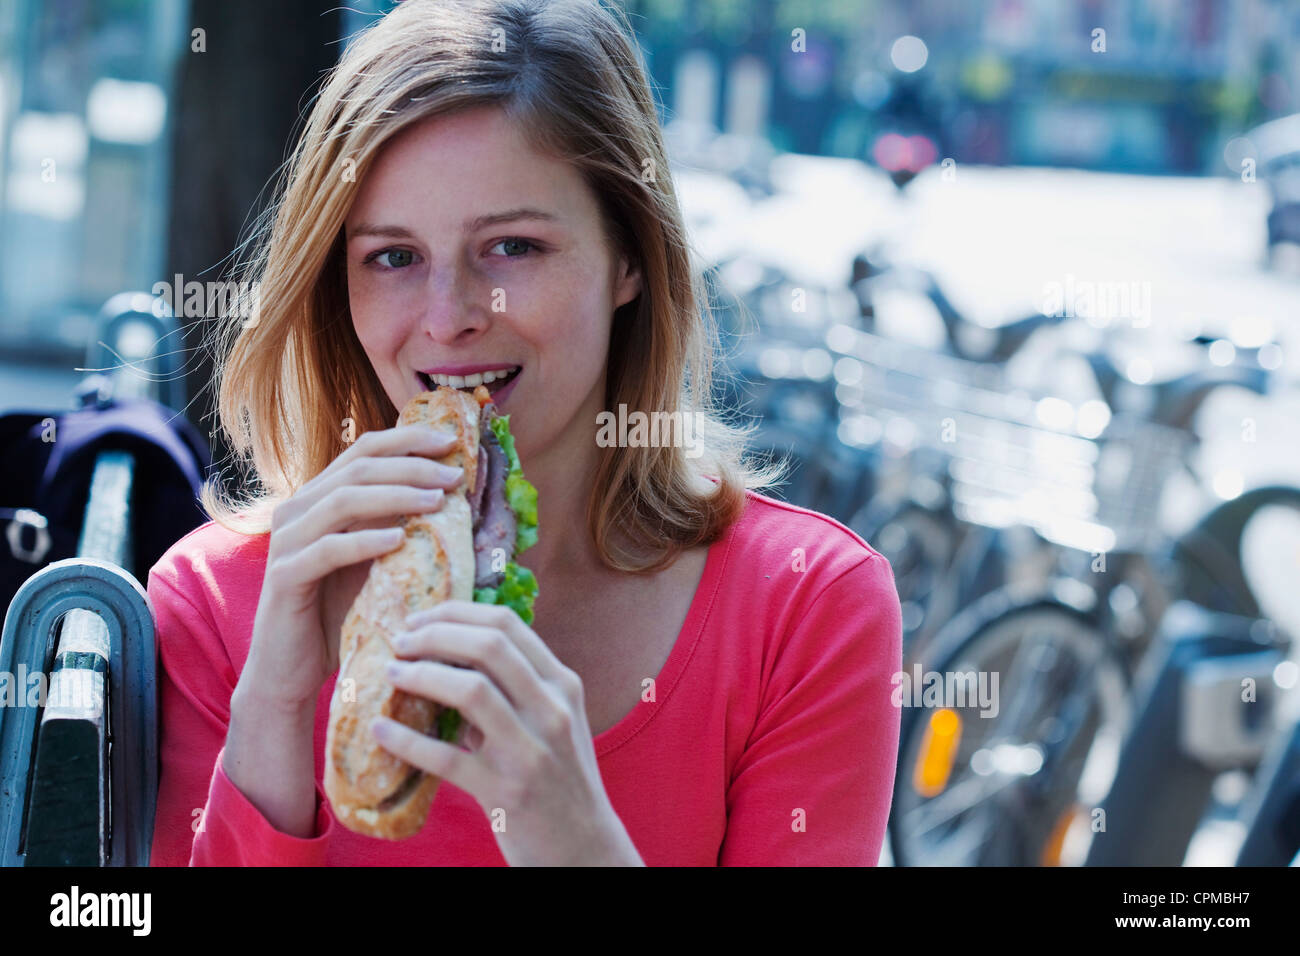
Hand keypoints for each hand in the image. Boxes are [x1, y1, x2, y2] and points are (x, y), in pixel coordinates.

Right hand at [239, 426, 464, 711]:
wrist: (292, 669)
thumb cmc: (339, 614)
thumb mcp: (374, 562)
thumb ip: (399, 526)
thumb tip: (456, 500)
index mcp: (319, 498)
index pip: (364, 450)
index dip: (407, 440)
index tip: (451, 442)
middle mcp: (298, 510)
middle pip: (358, 468)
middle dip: (411, 466)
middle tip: (454, 476)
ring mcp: (287, 541)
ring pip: (342, 500)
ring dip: (395, 496)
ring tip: (436, 501)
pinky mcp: (285, 576)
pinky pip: (327, 550)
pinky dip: (364, 541)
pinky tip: (398, 540)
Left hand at [373, 601, 643, 865]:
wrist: (584, 847)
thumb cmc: (560, 780)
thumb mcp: (553, 723)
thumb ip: (515, 689)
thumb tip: (449, 657)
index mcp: (562, 685)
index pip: (508, 624)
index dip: (457, 612)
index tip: (422, 617)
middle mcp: (552, 709)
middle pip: (488, 645)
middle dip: (434, 634)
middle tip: (400, 640)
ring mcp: (531, 750)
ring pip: (470, 689)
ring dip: (420, 675)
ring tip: (391, 674)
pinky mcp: (506, 791)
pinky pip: (446, 757)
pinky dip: (406, 741)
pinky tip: (381, 732)